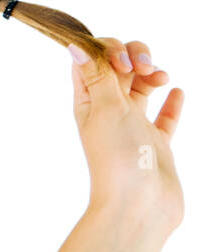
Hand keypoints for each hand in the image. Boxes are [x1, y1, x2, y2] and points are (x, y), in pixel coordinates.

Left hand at [69, 37, 182, 229]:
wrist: (140, 206)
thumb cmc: (119, 157)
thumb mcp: (106, 108)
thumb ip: (98, 75)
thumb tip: (73, 44)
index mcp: (89, 101)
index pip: (93, 60)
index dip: (109, 49)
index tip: (124, 63)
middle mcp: (108, 110)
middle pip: (119, 68)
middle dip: (135, 56)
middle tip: (147, 68)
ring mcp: (132, 126)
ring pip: (141, 88)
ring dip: (152, 74)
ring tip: (162, 78)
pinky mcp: (155, 142)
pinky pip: (163, 117)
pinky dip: (171, 103)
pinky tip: (177, 91)